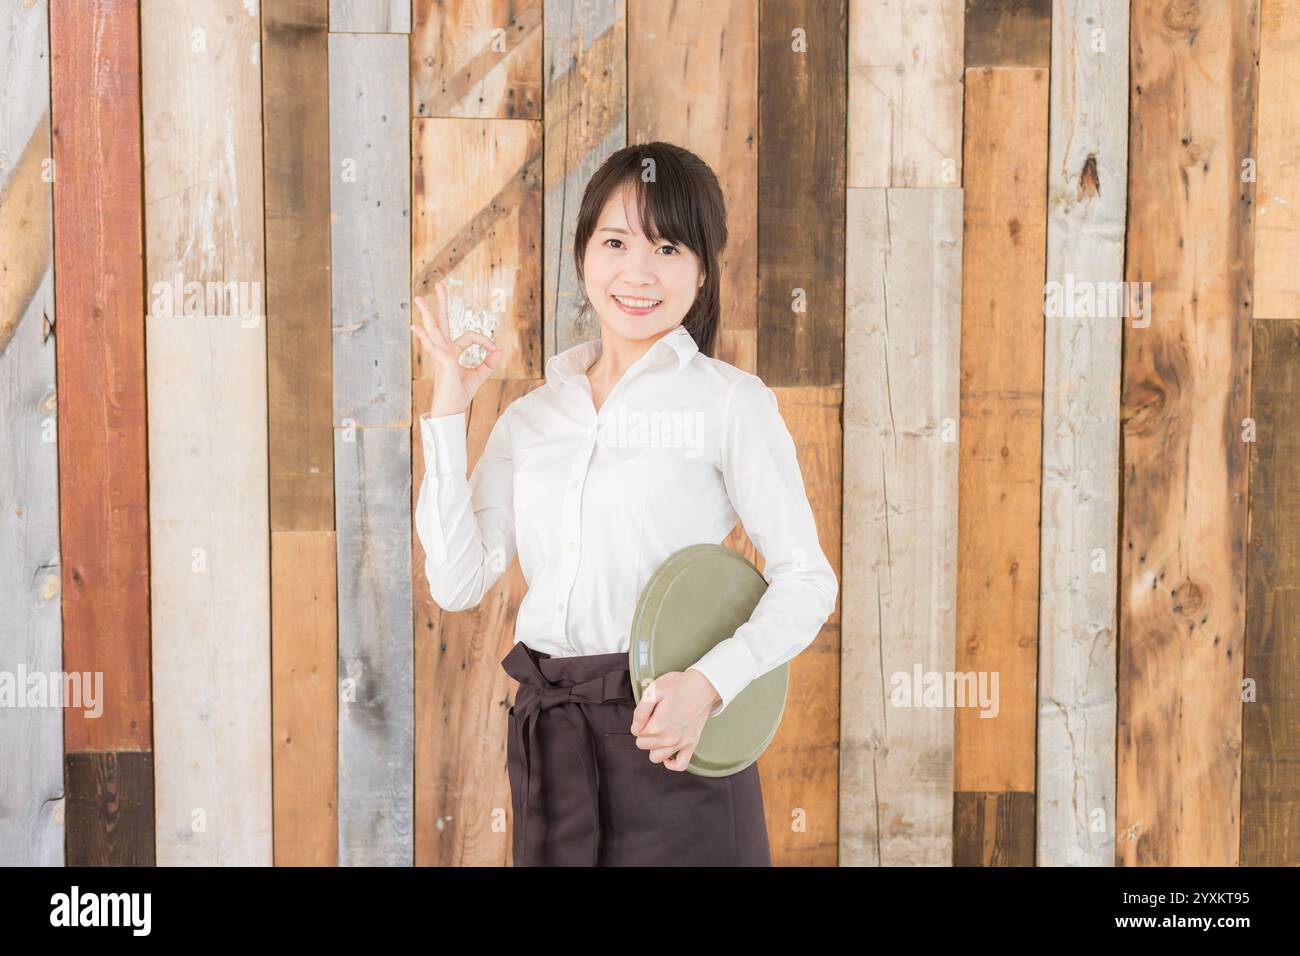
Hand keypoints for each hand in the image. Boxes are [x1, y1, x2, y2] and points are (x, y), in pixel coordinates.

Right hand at [411, 281, 504, 416]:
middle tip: (438, 285)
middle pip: (442, 323)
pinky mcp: (443, 365)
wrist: (451, 412)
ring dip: (427, 314)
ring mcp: (441, 357)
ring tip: (419, 299)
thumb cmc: (460, 395)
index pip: (469, 336)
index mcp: (452, 352)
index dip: (485, 342)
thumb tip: (499, 351)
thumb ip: (488, 364)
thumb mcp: (478, 377)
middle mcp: (444, 351)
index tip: (494, 351)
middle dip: (441, 304)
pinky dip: (427, 338)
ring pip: (434, 331)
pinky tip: (416, 327)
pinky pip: (436, 349)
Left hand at [629, 670, 720, 771]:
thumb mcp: (653, 690)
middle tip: (655, 718)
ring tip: (660, 732)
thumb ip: (640, 711)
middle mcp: (669, 739)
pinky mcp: (691, 745)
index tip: (648, 712)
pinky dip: (671, 762)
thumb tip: (636, 727)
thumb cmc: (679, 686)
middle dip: (645, 733)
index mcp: (657, 726)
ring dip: (654, 747)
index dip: (639, 721)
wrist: (703, 686)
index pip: (636, 732)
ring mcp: (681, 744)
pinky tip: (668, 752)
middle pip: (643, 745)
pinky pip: (680, 765)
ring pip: (656, 757)